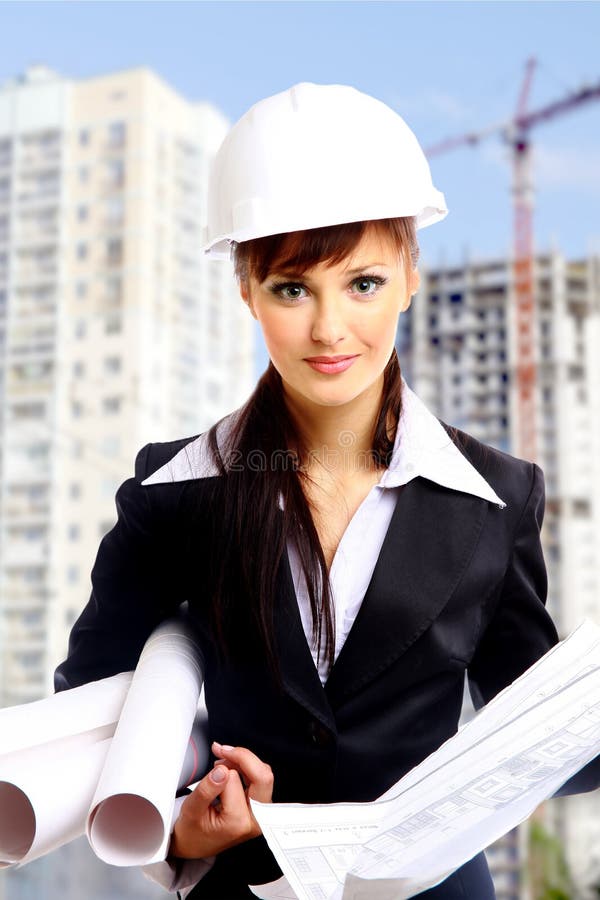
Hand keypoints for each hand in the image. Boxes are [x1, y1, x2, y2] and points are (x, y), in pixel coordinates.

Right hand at [169, 742, 273, 859]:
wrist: (195, 844)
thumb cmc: (192, 831)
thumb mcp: (191, 810)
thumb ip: (206, 790)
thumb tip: (222, 771)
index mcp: (239, 822)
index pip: (235, 780)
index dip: (220, 770)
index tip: (211, 767)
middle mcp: (256, 819)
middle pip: (262, 775)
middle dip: (241, 757)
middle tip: (220, 750)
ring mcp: (261, 814)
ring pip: (263, 773)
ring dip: (243, 762)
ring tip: (222, 762)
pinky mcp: (261, 807)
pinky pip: (260, 778)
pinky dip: (246, 767)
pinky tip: (231, 768)